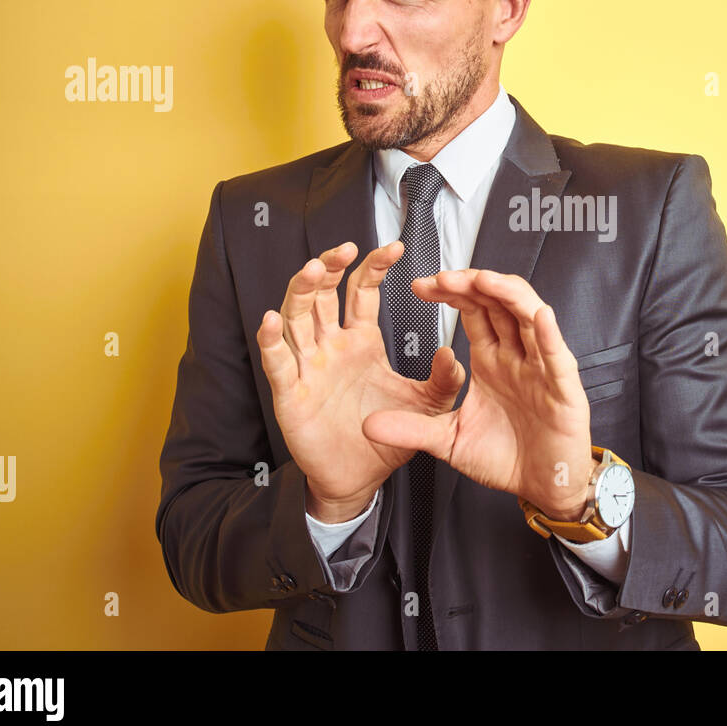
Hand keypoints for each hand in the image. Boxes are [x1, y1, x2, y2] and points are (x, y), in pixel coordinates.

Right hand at [256, 241, 465, 521]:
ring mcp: (308, 366)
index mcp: (361, 341)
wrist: (359, 478)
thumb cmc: (387, 436)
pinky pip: (277, 362)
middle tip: (344, 248)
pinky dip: (272, 341)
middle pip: (324, 294)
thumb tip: (454, 353)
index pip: (362, 292)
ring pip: (297, 317)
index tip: (394, 247)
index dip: (374, 267)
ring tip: (314, 271)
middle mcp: (331, 345)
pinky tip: (274, 320)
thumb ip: (442, 382)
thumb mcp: (426, 406)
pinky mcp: (290, 393)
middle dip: (330, 267)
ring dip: (302, 291)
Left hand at [362, 269, 594, 520]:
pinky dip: (548, 333)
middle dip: (471, 284)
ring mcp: (541, 368)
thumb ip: (411, 429)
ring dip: (507, 294)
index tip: (420, 286)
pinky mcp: (563, 388)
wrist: (542, 486)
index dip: (449, 293)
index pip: (472, 312)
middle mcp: (516, 356)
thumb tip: (368, 425)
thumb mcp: (448, 440)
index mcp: (491, 360)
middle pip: (498, 304)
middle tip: (441, 277)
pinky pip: (557, 355)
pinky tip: (538, 314)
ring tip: (482, 280)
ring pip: (529, 316)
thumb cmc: (505, 458)